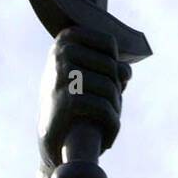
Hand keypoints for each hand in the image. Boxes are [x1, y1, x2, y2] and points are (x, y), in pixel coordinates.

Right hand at [38, 27, 131, 176]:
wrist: (52, 133)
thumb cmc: (75, 99)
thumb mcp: (92, 76)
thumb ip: (112, 67)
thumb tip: (126, 71)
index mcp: (67, 38)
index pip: (109, 43)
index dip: (116, 65)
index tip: (111, 82)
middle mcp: (61, 51)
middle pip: (111, 67)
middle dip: (118, 92)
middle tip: (112, 109)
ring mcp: (61, 74)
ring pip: (109, 87)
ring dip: (116, 110)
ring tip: (111, 122)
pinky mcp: (65, 99)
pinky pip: (103, 108)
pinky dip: (112, 125)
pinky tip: (108, 139)